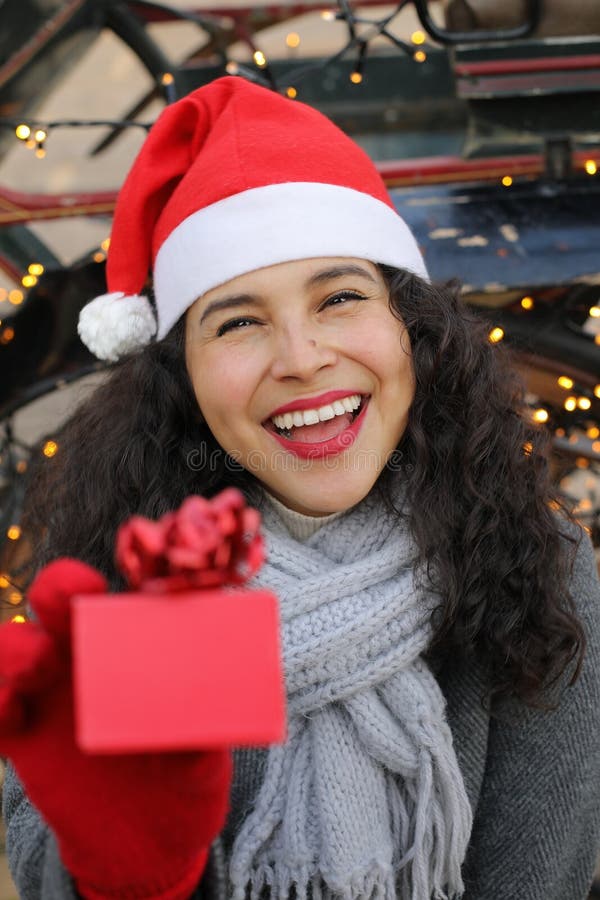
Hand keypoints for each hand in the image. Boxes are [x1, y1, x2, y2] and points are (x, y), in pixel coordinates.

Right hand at [0, 559, 230, 899]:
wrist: (150, 840)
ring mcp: (52, 691)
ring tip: (37, 664)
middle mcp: (92, 655)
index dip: (130, 572)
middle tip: (67, 599)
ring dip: (18, 645)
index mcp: (141, 645)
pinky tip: (10, 712)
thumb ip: (201, 748)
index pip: (130, 594)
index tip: (129, 571)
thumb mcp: (205, 762)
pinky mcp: (24, 735)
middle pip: (63, 599)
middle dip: (60, 586)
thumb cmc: (188, 776)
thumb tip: (198, 739)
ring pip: (17, 645)